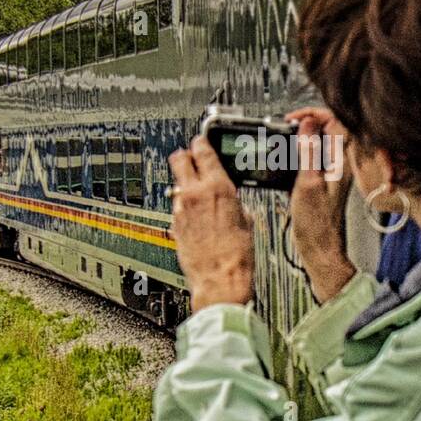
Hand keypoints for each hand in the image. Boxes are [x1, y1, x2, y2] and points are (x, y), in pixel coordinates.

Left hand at [169, 136, 254, 310]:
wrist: (220, 280)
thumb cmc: (237, 255)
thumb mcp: (246, 218)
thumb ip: (233, 200)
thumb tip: (229, 197)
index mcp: (217, 187)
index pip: (202, 150)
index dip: (201, 142)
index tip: (201, 140)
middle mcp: (194, 195)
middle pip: (179, 159)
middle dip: (185, 155)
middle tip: (192, 157)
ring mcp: (180, 210)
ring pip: (177, 183)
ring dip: (185, 183)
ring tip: (198, 190)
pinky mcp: (174, 226)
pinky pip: (177, 206)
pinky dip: (185, 205)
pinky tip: (197, 215)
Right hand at [286, 107, 356, 302]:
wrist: (318, 247)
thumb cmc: (317, 223)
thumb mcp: (307, 183)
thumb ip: (308, 151)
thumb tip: (307, 124)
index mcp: (341, 160)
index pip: (334, 120)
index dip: (312, 114)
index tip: (292, 120)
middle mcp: (338, 162)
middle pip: (324, 128)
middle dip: (302, 124)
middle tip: (284, 130)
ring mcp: (329, 170)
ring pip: (315, 142)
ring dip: (298, 139)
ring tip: (282, 144)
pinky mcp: (319, 179)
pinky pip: (309, 157)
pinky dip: (295, 154)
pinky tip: (284, 162)